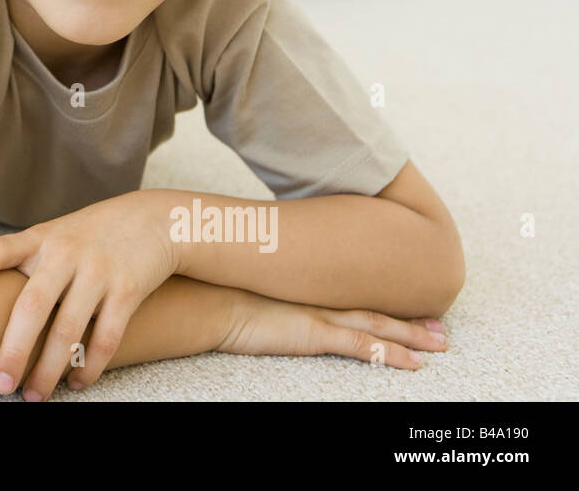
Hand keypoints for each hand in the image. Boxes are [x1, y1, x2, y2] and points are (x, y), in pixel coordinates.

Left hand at [0, 191, 178, 400]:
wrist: (153, 219)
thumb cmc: (89, 236)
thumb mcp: (53, 235)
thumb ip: (24, 262)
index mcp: (39, 238)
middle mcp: (65, 252)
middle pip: (32, 305)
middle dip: (13, 349)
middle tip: (0, 384)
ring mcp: (98, 271)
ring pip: (68, 330)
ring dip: (49, 369)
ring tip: (33, 395)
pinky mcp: (128, 290)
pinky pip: (105, 337)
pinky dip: (89, 366)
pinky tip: (76, 383)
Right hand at [219, 287, 448, 369]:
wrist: (205, 296)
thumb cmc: (217, 288)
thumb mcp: (247, 281)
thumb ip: (264, 281)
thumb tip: (264, 282)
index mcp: (306, 283)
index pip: (353, 290)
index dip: (384, 296)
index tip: (407, 299)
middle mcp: (318, 294)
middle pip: (374, 305)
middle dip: (410, 317)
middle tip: (440, 324)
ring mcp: (318, 313)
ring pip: (378, 324)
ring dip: (412, 335)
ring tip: (441, 343)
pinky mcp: (312, 333)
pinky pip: (361, 346)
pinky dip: (390, 354)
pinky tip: (414, 364)